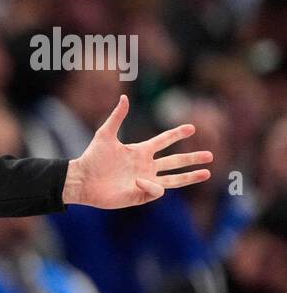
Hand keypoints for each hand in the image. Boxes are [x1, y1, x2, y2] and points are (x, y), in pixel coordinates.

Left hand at [62, 95, 211, 208]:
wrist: (82, 180)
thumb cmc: (92, 157)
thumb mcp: (105, 134)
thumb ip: (117, 116)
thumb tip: (125, 97)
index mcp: (140, 151)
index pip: (164, 141)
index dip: (177, 134)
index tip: (193, 127)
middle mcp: (145, 166)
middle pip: (174, 161)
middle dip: (192, 158)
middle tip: (210, 155)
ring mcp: (145, 182)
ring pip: (173, 179)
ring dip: (190, 176)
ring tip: (208, 173)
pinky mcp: (140, 195)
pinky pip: (155, 190)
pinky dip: (151, 185)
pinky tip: (139, 181)